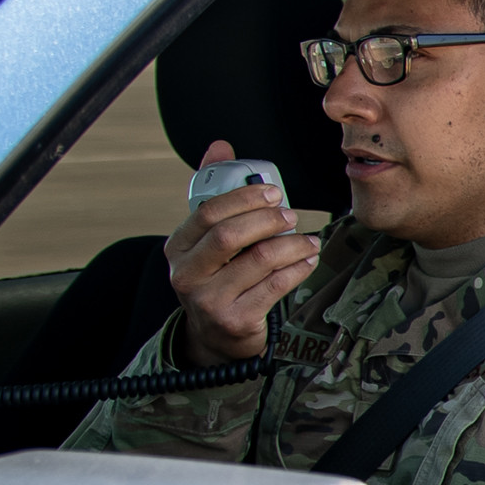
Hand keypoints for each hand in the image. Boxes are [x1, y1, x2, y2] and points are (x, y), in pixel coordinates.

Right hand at [167, 140, 318, 367]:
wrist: (215, 338)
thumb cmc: (217, 278)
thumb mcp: (206, 240)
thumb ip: (212, 193)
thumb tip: (220, 146)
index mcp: (176, 247)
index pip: (208, 212)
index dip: (244, 197)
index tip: (274, 192)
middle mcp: (186, 274)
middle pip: (231, 234)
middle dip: (268, 219)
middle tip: (291, 215)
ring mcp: (209, 300)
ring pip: (259, 260)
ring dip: (291, 245)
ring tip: (308, 240)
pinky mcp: (235, 320)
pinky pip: (275, 286)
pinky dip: (297, 269)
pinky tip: (307, 261)